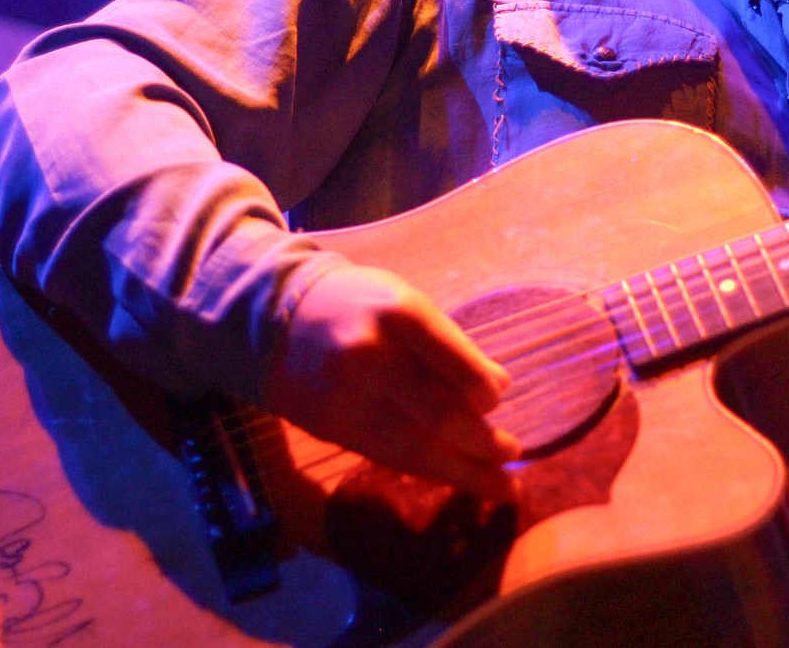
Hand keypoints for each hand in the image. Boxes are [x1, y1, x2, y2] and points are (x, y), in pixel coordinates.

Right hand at [259, 262, 518, 498]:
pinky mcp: (334, 429)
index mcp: (398, 314)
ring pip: (417, 448)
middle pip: (439, 414)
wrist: (276, 320)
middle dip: (484, 442)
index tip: (495, 401)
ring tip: (501, 485)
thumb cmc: (359, 306)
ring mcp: (349, 398)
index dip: (484, 393)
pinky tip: (459, 478)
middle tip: (512, 453)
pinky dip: (431, 471)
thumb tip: (498, 388)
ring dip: (466, 472)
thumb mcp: (406, 303)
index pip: (455, 363)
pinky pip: (392, 458)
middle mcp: (372, 357)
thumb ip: (449, 345)